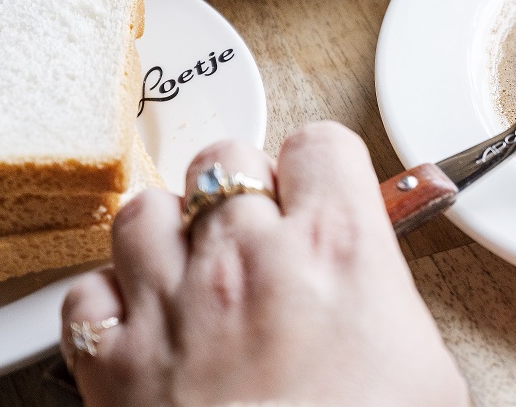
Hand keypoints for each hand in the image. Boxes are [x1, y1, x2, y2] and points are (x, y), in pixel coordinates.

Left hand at [61, 121, 468, 406]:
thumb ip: (391, 306)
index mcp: (339, 247)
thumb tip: (379, 304)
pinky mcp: (114, 363)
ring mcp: (173, 304)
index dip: (322, 169)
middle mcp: (249, 257)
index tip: (324, 196)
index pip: (321, 145)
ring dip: (169, 232)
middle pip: (227, 160)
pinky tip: (145, 324)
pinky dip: (110, 300)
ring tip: (193, 268)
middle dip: (243, 190)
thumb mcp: (428, 371)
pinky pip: (88, 290)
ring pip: (145, 210)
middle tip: (261, 234)